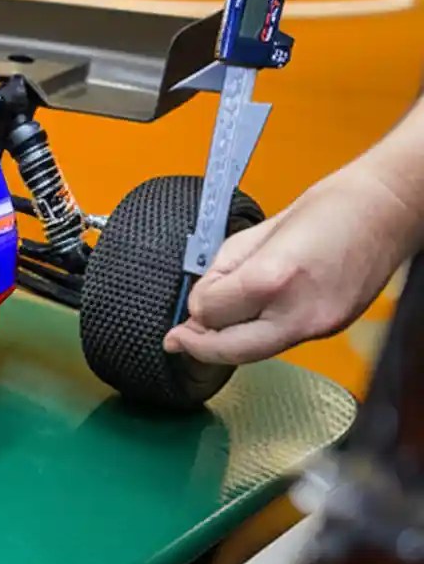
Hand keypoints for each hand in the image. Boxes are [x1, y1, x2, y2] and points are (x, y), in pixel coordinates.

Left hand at [163, 166, 416, 364]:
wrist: (385, 210)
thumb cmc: (329, 209)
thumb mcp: (257, 232)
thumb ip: (223, 269)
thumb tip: (200, 299)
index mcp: (272, 279)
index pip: (210, 313)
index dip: (194, 307)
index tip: (193, 299)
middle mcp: (296, 311)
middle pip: (229, 351)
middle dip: (198, 347)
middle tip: (177, 342)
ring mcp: (317, 326)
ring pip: (254, 354)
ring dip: (227, 346)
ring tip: (207, 332)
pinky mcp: (329, 330)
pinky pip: (279, 343)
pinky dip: (256, 337)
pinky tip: (247, 323)